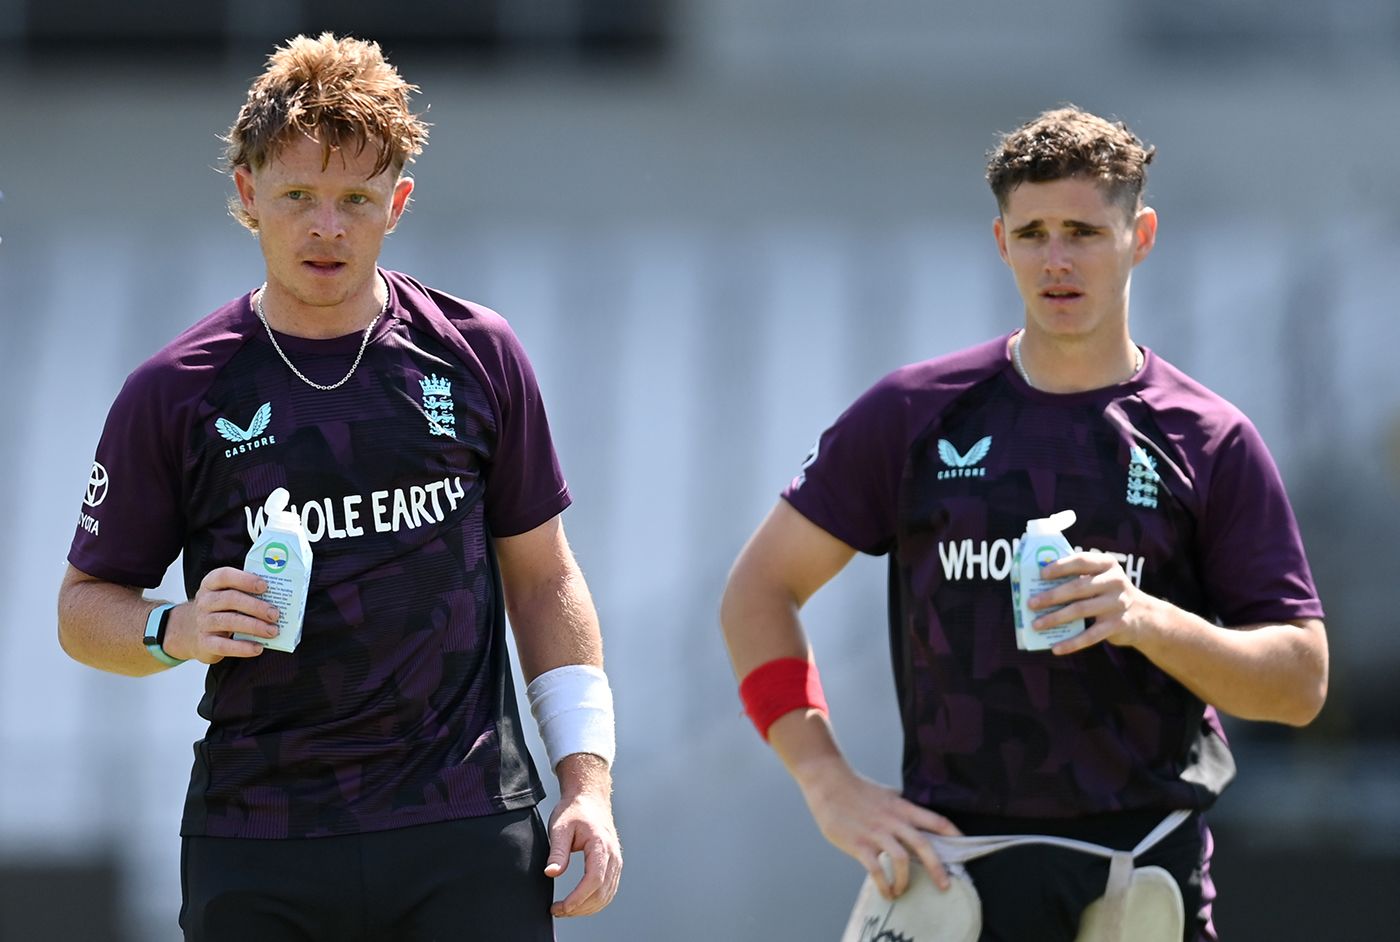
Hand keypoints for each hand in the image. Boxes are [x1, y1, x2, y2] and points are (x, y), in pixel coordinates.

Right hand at [162, 567, 279, 663]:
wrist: (189, 631)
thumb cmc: (220, 609)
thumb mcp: (228, 595)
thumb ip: (247, 592)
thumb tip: (280, 596)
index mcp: (212, 584)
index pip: (225, 576)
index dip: (245, 580)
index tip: (264, 586)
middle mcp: (205, 601)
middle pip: (230, 599)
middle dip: (256, 606)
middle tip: (275, 614)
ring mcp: (203, 622)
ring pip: (229, 621)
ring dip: (254, 626)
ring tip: (273, 631)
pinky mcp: (205, 643)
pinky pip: (224, 645)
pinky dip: (243, 647)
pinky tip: (258, 648)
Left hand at [545, 754, 621, 916]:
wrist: (590, 799)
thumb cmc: (574, 812)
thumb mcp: (560, 828)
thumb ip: (557, 851)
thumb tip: (551, 874)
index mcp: (600, 845)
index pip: (594, 880)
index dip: (578, 898)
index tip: (561, 907)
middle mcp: (613, 855)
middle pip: (601, 892)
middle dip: (579, 907)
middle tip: (556, 910)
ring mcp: (616, 861)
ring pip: (607, 895)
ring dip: (587, 908)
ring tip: (565, 910)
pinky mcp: (614, 865)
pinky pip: (609, 890)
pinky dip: (595, 902)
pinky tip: (578, 904)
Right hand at [795, 755, 960, 899]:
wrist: (829, 783)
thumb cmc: (855, 788)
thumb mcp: (885, 793)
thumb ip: (900, 804)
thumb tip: (912, 809)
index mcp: (901, 807)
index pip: (935, 819)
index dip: (952, 834)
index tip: (964, 846)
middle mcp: (893, 821)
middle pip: (923, 845)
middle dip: (937, 868)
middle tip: (945, 885)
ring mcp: (876, 833)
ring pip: (901, 860)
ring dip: (906, 880)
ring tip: (902, 890)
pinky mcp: (859, 844)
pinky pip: (876, 870)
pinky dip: (884, 884)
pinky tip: (886, 892)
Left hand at [1028, 551, 1156, 654]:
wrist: (1144, 616)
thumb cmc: (1108, 593)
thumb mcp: (1100, 578)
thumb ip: (1077, 577)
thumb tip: (1038, 584)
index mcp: (1107, 564)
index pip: (1082, 561)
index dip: (1060, 567)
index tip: (1041, 574)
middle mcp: (1115, 581)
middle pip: (1078, 588)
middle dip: (1051, 596)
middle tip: (1031, 603)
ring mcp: (1118, 604)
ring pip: (1081, 611)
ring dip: (1055, 618)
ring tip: (1036, 624)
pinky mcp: (1118, 625)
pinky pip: (1091, 635)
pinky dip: (1071, 643)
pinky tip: (1055, 648)